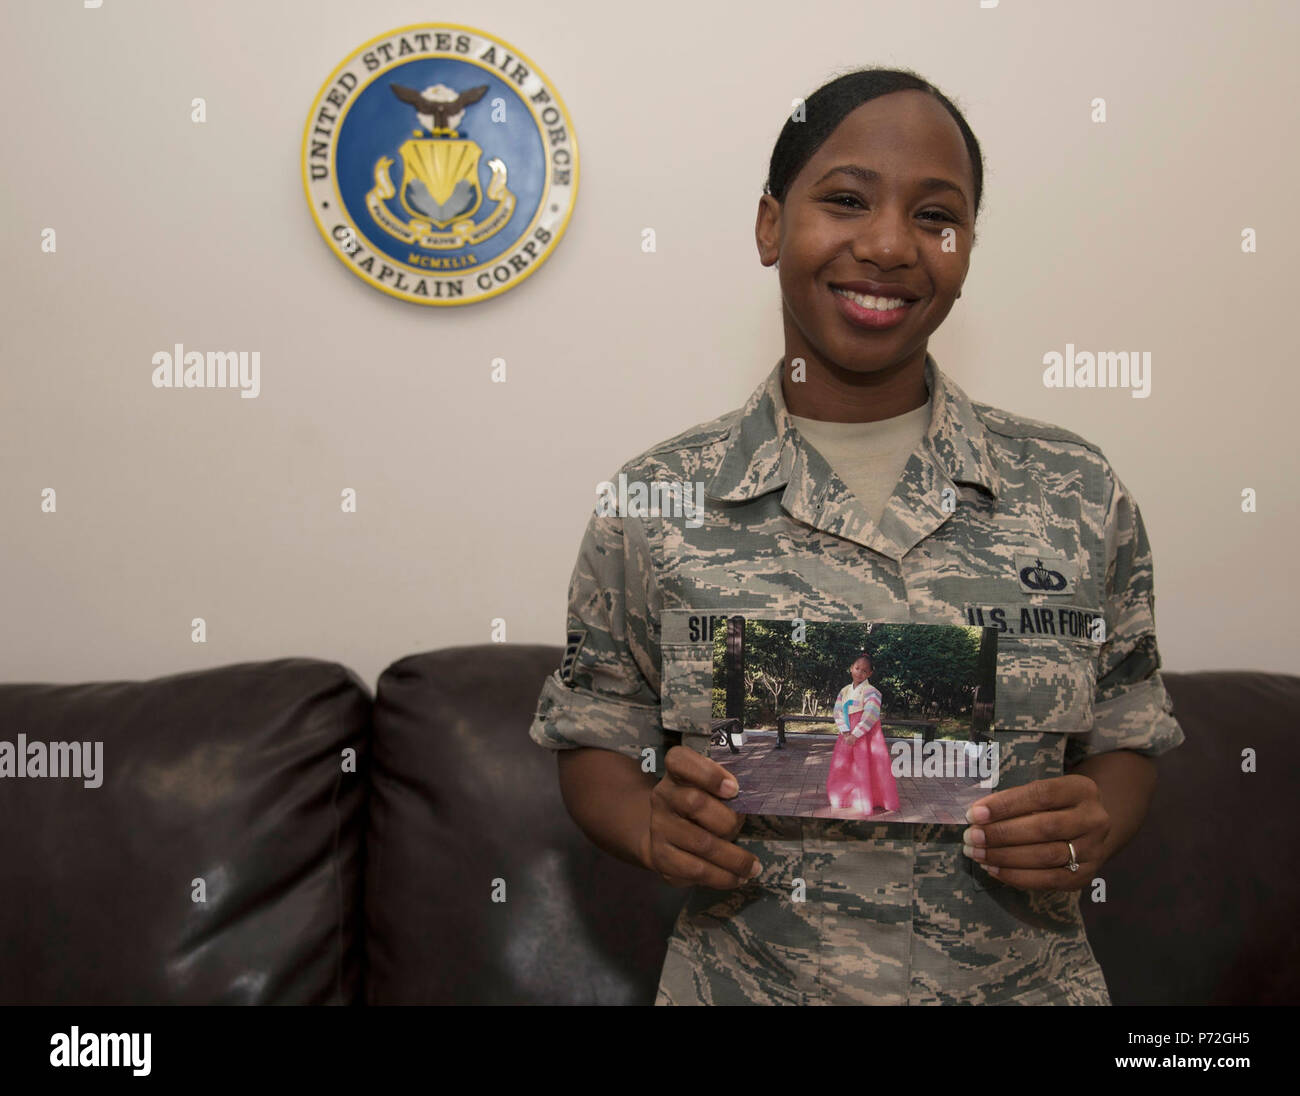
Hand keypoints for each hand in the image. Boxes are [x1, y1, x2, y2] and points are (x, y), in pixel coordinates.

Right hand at [639, 745, 759, 888]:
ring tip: (753, 866)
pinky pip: (695, 869)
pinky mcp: (660, 856)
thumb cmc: (701, 804)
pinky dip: (721, 876)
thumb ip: (727, 789)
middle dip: (728, 820)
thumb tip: (755, 801)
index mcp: (676, 772)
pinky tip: (737, 877)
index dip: (708, 774)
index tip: (734, 788)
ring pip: (700, 842)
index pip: (680, 761)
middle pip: (695, 803)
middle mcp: (663, 796)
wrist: (664, 834)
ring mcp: (660, 827)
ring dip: (733, 858)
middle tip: (741, 827)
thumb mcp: (711, 788)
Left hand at [960, 775, 1109, 891]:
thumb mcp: (1043, 792)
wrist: (1089, 829)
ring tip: (976, 853)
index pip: (1041, 795)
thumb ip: (1015, 799)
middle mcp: (1093, 819)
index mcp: (1081, 790)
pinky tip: (993, 869)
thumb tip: (976, 814)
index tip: (975, 813)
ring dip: (1005, 857)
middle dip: (1001, 834)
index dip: (1005, 804)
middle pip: (1045, 828)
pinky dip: (1017, 876)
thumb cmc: (1054, 806)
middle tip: (971, 837)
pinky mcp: (1086, 875)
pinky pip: (1049, 880)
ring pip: (1046, 856)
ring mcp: (1093, 850)